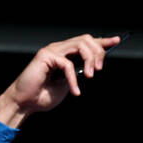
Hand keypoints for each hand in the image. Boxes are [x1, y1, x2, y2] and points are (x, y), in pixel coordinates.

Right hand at [0, 34, 121, 126]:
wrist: (25, 103)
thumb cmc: (43, 96)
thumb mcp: (68, 84)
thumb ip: (78, 73)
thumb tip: (94, 67)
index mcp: (65, 54)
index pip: (86, 43)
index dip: (102, 41)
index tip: (116, 41)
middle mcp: (59, 48)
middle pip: (86, 39)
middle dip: (97, 52)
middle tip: (98, 70)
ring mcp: (52, 50)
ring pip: (79, 44)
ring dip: (90, 59)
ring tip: (90, 76)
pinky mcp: (46, 56)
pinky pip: (68, 64)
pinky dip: (73, 79)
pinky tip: (74, 91)